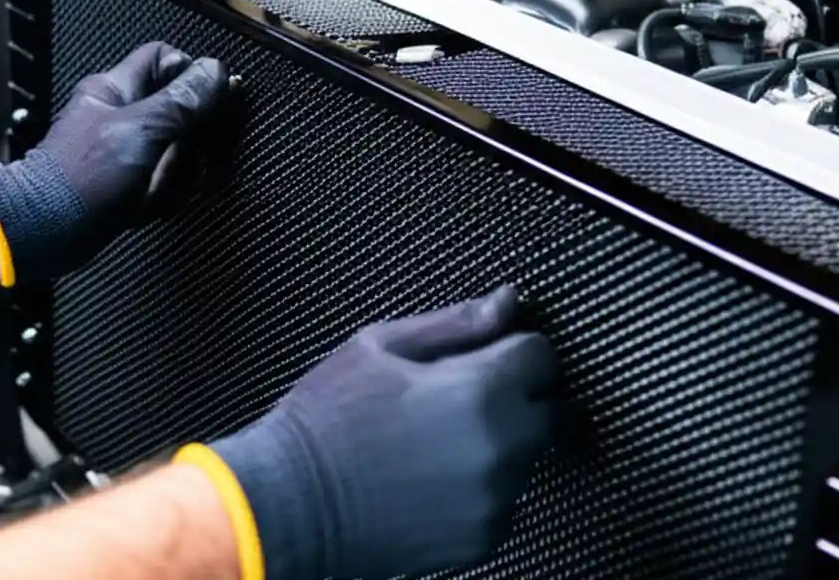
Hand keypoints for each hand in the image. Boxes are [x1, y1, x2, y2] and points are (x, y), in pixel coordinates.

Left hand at [0, 42, 227, 281]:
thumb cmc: (81, 178)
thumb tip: (217, 71)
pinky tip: (150, 204)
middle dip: (191, 139)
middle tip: (182, 154)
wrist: (46, 231)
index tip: (208, 101)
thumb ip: (183, 100)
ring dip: (179, 174)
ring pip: (178, 152)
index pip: (166, 58)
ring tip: (157, 186)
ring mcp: (125, 150)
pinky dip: (165, 195)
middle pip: (181, 112)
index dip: (191, 75)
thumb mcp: (143, 131)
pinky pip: (166, 182)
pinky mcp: (128, 182)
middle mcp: (122, 115)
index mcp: (117, 88)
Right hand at [212, 287, 558, 579]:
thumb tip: (509, 300)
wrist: (291, 505)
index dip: (513, 349)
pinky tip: (430, 479)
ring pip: (526, 457)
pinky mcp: (484, 538)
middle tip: (456, 400)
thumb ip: (456, 323)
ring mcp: (497, 499)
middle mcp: (503, 448)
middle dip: (515, 398)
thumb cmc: (329, 415)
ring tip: (433, 443)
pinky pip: (504, 500)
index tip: (481, 357)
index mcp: (482, 390)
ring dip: (499, 444)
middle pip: (547, 409)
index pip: (542, 355)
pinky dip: (481, 487)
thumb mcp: (382, 347)